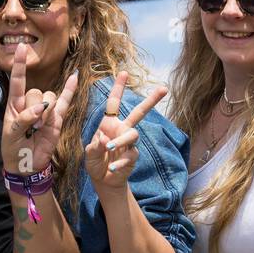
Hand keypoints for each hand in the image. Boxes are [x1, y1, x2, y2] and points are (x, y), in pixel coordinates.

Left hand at [0, 43, 78, 173]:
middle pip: (36, 91)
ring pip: (50, 98)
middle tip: (31, 128)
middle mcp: (30, 103)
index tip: (20, 46)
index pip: (17, 81)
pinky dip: (71, 89)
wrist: (26, 165)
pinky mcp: (57, 118)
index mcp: (14, 105)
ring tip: (39, 129)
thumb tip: (41, 109)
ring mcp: (45, 110)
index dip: (19, 64)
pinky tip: (76, 76)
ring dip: (46, 113)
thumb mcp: (11, 135)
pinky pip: (65, 101)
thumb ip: (23, 120)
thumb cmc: (14, 149)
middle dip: (34, 108)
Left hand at [84, 72, 166, 191]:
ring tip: (109, 148)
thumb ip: (95, 146)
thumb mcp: (89, 153)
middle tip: (164, 88)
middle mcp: (122, 129)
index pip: (114, 103)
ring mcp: (129, 143)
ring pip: (133, 134)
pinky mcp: (133, 156)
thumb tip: (105, 139)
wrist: (103, 179)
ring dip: (121, 140)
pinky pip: (130, 155)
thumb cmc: (95, 162)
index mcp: (109, 123)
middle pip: (139, 112)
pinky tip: (111, 168)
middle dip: (151, 100)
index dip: (118, 88)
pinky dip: (119, 162)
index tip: (124, 72)